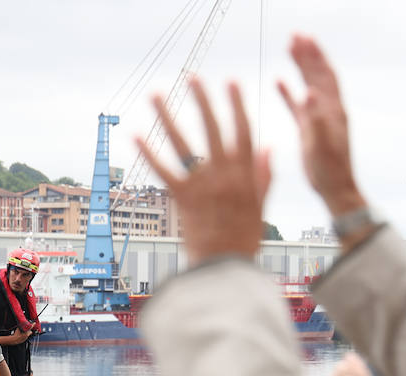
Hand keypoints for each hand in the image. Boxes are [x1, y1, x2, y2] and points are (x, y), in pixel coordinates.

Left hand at [136, 79, 269, 264]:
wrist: (226, 268)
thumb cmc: (244, 239)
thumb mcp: (261, 205)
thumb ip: (265, 175)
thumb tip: (269, 147)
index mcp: (246, 173)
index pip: (243, 129)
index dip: (236, 104)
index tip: (231, 81)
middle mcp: (226, 173)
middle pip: (212, 127)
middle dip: (202, 99)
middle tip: (192, 76)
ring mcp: (204, 184)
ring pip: (184, 142)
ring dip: (167, 115)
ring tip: (155, 94)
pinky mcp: (183, 198)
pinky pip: (163, 171)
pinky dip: (149, 154)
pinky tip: (136, 135)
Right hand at [277, 35, 364, 216]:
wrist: (334, 188)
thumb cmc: (329, 170)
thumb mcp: (320, 145)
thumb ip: (315, 118)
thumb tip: (310, 93)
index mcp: (333, 111)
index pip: (323, 76)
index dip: (314, 56)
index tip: (302, 38)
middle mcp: (328, 109)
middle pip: (318, 74)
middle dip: (308, 54)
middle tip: (295, 35)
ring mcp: (318, 117)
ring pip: (309, 84)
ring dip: (300, 66)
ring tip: (290, 47)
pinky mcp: (308, 129)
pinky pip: (297, 104)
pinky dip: (289, 91)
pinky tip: (279, 81)